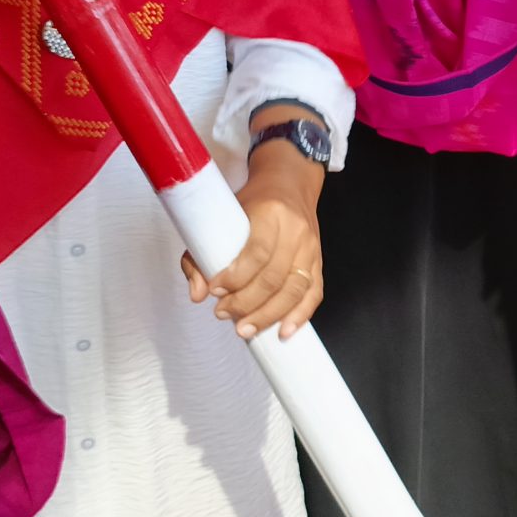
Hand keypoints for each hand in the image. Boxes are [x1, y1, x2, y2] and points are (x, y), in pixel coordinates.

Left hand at [182, 115, 326, 338]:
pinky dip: (300, 316)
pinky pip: (313, 294)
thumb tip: (198, 294)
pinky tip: (284, 332)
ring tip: (245, 330)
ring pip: (294, 290)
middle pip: (274, 277)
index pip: (256, 252)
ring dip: (269, 315)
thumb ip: (200, 254)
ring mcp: (311, 248)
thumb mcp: (222, 217)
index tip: (215, 291)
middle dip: (246, 303)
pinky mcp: (318, 262)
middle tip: (223, 315)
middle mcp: (295, 231)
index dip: (235, 278)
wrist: (290, 183)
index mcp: (271, 213)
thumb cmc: (251, 202)